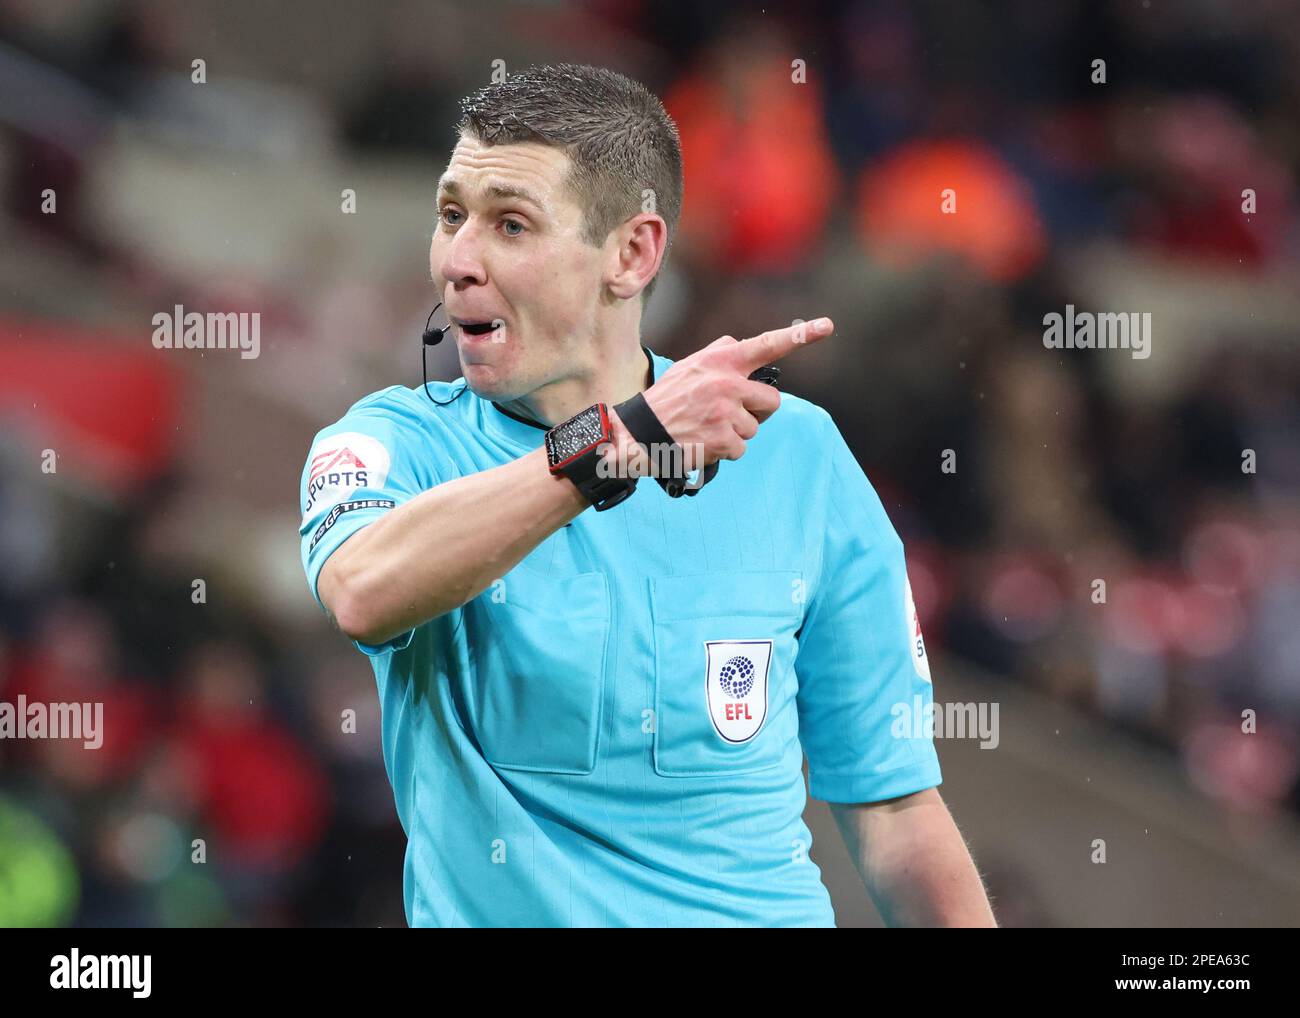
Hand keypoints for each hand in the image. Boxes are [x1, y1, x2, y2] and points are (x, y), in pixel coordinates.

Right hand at [631, 317, 834, 470]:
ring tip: (707, 428)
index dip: (800, 336)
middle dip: (757, 411)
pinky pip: (741, 449)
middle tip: (730, 414)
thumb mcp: (689, 366)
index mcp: (722, 361)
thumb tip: (740, 345)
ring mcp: (726, 412)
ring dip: (736, 433)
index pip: (766, 345)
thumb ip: (718, 354)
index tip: (826, 326)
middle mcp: (727, 383)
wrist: (639, 433)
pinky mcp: (723, 439)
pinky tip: (704, 443)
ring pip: (754, 428)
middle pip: (771, 401)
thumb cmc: (667, 399)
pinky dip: (726, 451)